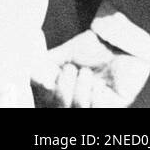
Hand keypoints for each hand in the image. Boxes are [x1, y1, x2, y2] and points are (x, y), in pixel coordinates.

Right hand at [31, 31, 149, 107]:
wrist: (120, 40)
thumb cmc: (94, 46)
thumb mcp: (66, 54)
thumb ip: (46, 63)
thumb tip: (28, 69)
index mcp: (65, 86)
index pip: (47, 99)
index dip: (44, 94)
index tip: (44, 82)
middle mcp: (79, 97)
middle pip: (60, 108)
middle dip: (62, 90)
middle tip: (71, 70)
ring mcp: (96, 103)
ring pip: (79, 110)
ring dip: (80, 90)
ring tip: (86, 73)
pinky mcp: (114, 105)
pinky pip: (99, 109)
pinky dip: (96, 97)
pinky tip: (99, 86)